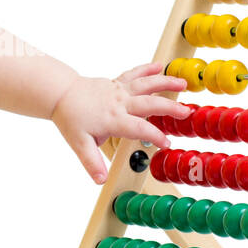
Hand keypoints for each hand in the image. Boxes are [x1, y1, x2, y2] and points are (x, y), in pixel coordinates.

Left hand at [50, 62, 191, 183]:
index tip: (167, 145)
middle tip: (187, 113)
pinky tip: (160, 66)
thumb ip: (92, 162)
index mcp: (113, 119)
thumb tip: (100, 180)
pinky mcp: (117, 83)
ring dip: (165, 82)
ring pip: (146, 84)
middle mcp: (119, 102)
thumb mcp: (79, 144)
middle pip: (149, 103)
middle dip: (169, 107)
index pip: (139, 128)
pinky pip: (134, 74)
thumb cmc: (70, 118)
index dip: (155, 136)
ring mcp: (119, 90)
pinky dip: (147, 69)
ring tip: (184, 83)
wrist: (61, 94)